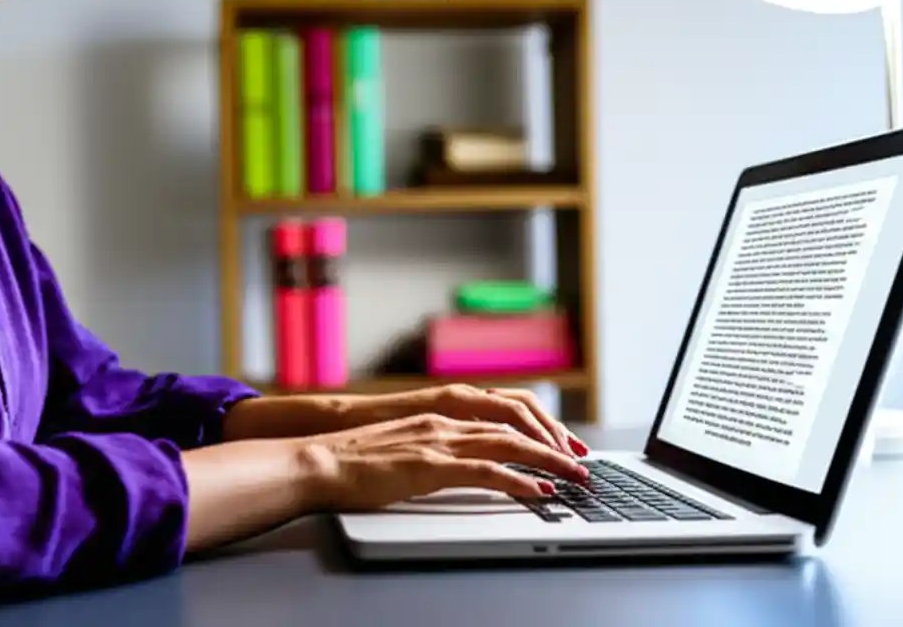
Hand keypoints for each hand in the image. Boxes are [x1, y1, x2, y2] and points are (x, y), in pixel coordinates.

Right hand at [301, 413, 589, 510]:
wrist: (320, 460)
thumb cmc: (353, 459)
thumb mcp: (404, 445)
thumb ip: (432, 447)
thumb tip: (455, 461)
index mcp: (441, 415)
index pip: (504, 411)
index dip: (539, 425)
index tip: (562, 445)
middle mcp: (446, 421)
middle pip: (515, 424)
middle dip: (554, 443)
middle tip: (581, 463)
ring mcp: (439, 440)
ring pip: (509, 443)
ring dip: (548, 460)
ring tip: (574, 477)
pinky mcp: (431, 465)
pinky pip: (486, 470)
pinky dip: (518, 480)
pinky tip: (538, 491)